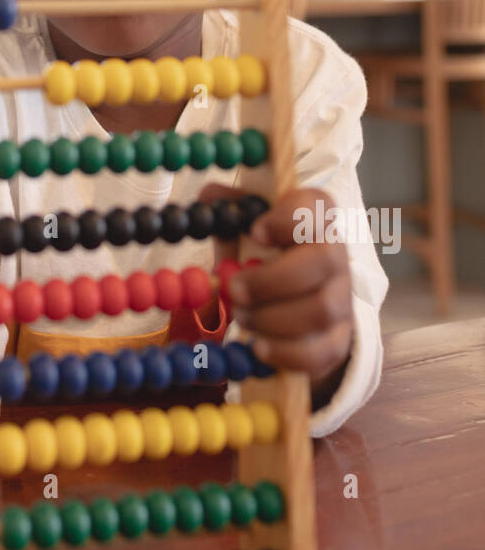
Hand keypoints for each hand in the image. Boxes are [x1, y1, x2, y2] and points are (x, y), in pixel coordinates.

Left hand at [227, 188, 353, 405]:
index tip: (256, 232)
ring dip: (272, 317)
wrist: (296, 304)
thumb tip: (206, 198)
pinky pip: (320, 351)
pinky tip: (258, 346)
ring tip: (242, 317)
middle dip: (272, 279)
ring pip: (321, 309)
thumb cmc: (265, 256)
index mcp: (315, 221)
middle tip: (232, 290)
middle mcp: (336, 256)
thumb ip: (228, 212)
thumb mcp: (245, 231)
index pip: (318, 206)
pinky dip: (284, 352)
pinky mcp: (338, 339)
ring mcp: (343, 299)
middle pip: (324, 260)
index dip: (289, 217)